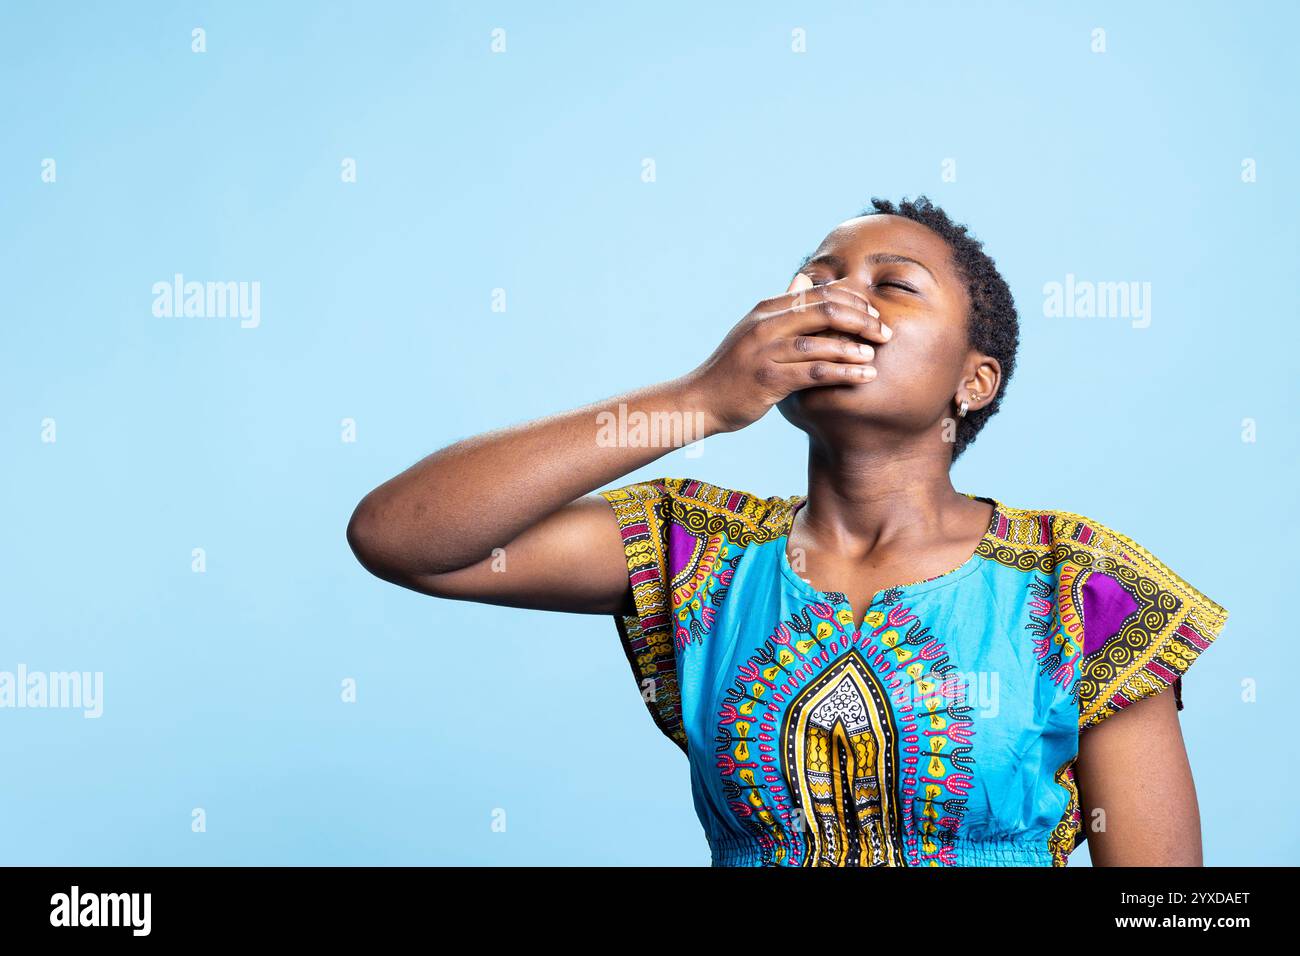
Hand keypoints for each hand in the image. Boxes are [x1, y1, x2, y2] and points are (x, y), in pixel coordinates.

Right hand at [682, 273, 891, 433]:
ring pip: (820, 341)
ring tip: (876, 353)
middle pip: (824, 310)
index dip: (852, 300)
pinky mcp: (768, 379)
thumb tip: (803, 282)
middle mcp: (765, 325)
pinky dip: (843, 372)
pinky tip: (864, 376)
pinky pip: (814, 372)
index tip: (874, 314)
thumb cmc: (732, 370)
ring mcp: (765, 352)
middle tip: (884, 332)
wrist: (699, 401)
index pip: (819, 293)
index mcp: (766, 309)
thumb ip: (782, 310)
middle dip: (860, 319)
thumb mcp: (753, 332)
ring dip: (853, 346)